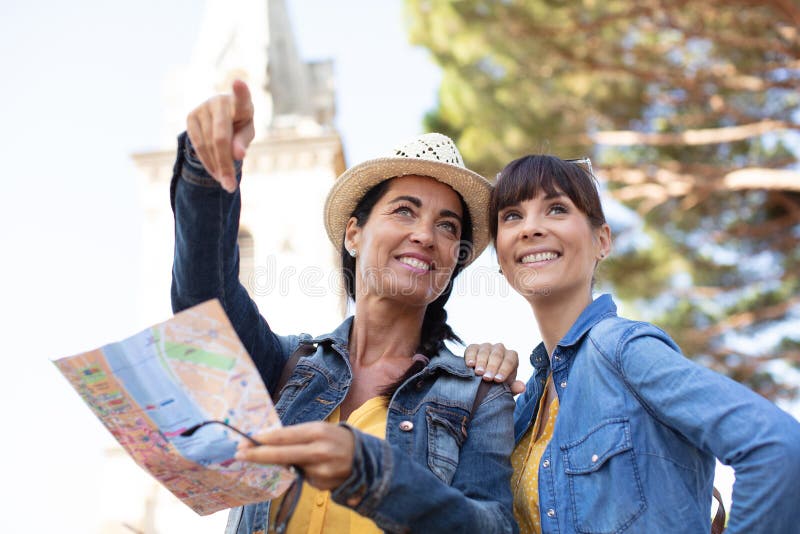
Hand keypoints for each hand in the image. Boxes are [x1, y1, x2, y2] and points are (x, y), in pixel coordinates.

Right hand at [186, 79, 254, 192]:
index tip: (239, 82)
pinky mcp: (190, 117)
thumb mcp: (246, 133)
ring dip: (216, 166)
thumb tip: (237, 155)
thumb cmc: (239, 124)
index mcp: (241, 103)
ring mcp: (202, 108)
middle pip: (220, 138)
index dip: (240, 91)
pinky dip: (207, 162)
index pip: (241, 97)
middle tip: (230, 186)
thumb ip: (243, 142)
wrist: (219, 116)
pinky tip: (215, 173)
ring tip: (226, 183)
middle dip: (225, 163)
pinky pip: (197, 145)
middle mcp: (219, 101)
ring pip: (208, 145)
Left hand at [235, 422, 354, 490]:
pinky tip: (316, 469)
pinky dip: (303, 474)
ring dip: (285, 465)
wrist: (364, 458)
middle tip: (239, 454)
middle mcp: (320, 451)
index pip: (284, 436)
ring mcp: (321, 470)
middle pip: (281, 454)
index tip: (245, 441)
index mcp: (318, 431)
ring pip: (290, 468)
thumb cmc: (333, 439)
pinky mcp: (322, 485)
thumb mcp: (317, 430)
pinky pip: (303, 479)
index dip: (262, 439)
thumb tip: (265, 443)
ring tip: (299, 458)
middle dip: (257, 455)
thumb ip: (295, 437)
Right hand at [465, 343, 524, 394]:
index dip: (504, 370)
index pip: (510, 361)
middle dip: (492, 367)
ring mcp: (486, 347)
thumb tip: (521, 387)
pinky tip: (469, 364)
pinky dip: (470, 356)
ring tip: (478, 372)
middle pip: (497, 355)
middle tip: (487, 378)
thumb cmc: (497, 383)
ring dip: (481, 362)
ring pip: (485, 351)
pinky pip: (472, 349)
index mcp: (511, 357)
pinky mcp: (474, 347)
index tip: (498, 380)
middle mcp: (500, 349)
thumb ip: (513, 388)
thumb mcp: (505, 388)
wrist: (482, 380)